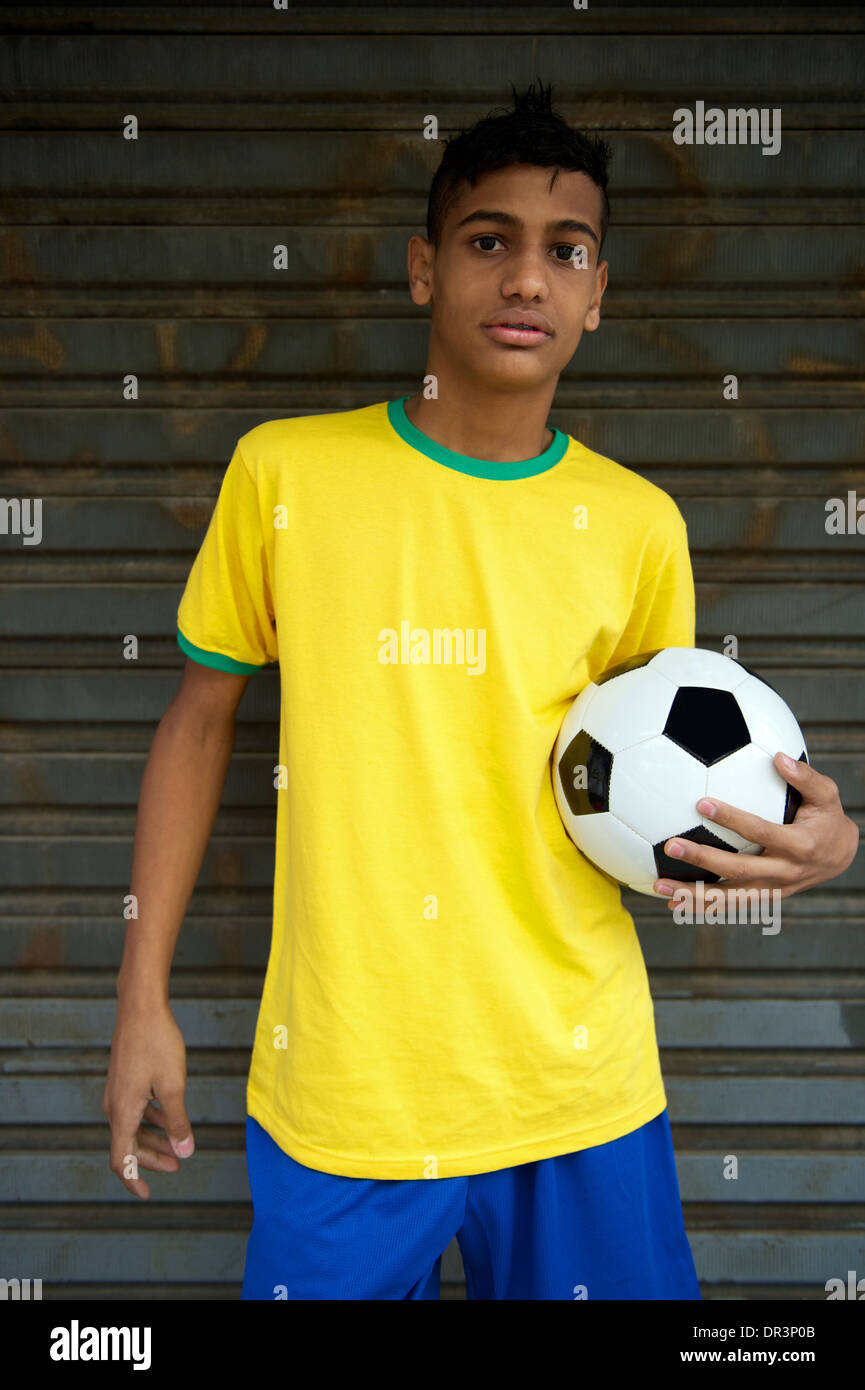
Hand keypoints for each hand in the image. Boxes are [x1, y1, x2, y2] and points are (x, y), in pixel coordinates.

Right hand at [102, 998, 194, 1198]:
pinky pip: (134, 1110)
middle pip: (128, 1145)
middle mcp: (114, 1105)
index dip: (133, 1179)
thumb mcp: (173, 1086)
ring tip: (178, 1145)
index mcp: (122, 1112)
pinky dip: (150, 1120)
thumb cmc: (157, 1043)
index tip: (147, 1194)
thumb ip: (178, 1121)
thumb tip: (185, 1152)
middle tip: (178, 1164)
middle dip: (152, 1159)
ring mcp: (117, 1092)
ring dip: (153, 1139)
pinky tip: (169, 1117)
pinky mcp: (124, 1080)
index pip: (121, 1159)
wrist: (140, 1007)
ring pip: (132, 1127)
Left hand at [653, 751, 859, 908]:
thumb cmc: (828, 818)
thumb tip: (779, 757)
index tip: (702, 803)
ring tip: (661, 887)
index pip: (760, 832)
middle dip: (703, 860)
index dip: (732, 819)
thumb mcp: (827, 795)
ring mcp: (773, 890)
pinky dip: (702, 907)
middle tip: (670, 846)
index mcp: (799, 846)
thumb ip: (806, 777)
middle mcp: (784, 873)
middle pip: (738, 870)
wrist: (841, 857)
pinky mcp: (765, 898)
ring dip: (694, 895)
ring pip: (731, 898)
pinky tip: (673, 902)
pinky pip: (731, 905)